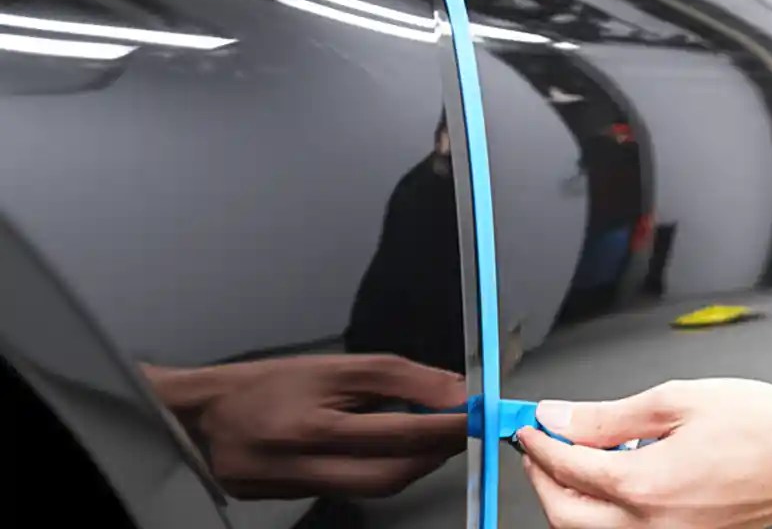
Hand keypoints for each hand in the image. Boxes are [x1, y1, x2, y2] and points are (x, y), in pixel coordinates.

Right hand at [145, 354, 466, 498]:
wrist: (197, 419)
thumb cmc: (265, 383)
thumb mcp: (332, 366)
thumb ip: (396, 377)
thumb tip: (453, 391)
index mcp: (312, 427)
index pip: (396, 432)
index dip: (445, 427)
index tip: (477, 413)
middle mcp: (305, 466)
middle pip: (390, 475)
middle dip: (435, 455)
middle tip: (463, 430)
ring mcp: (298, 491)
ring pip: (374, 488)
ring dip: (413, 465)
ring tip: (437, 438)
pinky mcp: (294, 502)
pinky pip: (351, 491)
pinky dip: (381, 472)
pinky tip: (395, 452)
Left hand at [516, 379, 771, 528]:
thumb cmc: (762, 426)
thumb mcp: (676, 400)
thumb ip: (607, 416)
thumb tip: (560, 418)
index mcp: (645, 487)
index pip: (566, 468)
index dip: (539, 443)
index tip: (529, 425)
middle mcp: (653, 526)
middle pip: (566, 515)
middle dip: (543, 479)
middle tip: (539, 446)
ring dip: (573, 497)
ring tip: (577, 456)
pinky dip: (608, 509)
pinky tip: (619, 475)